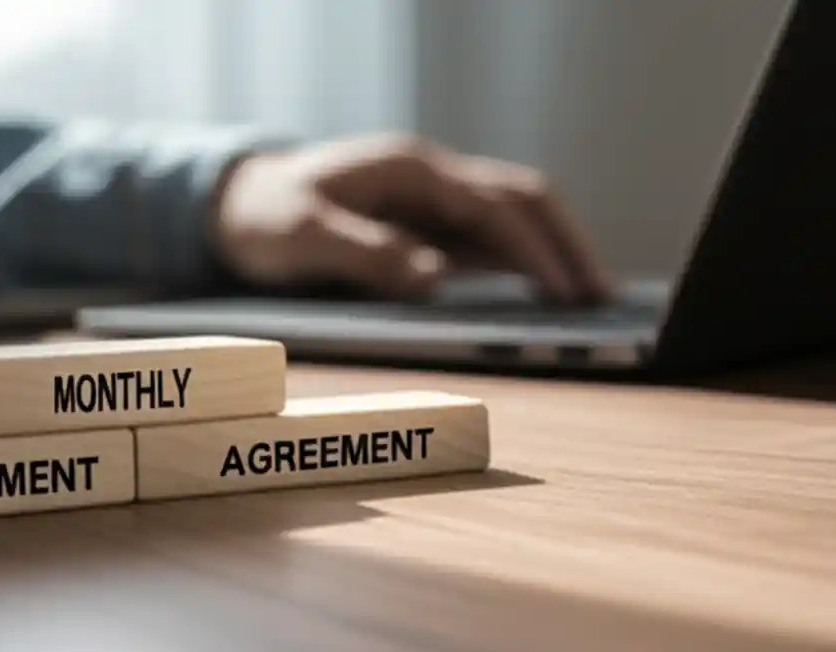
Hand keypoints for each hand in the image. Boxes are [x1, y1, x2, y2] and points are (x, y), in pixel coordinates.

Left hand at [213, 135, 612, 302]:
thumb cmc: (264, 216)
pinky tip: (539, 291)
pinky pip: (485, 237)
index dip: (532, 249)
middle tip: (601, 295)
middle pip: (521, 198)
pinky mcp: (422, 224)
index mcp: (409, 170)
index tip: (564, 292)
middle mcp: (430, 178)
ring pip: (511, 215)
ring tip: (587, 297)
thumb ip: (365, 253)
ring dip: (551, 250)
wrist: (234, 204)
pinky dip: (520, 260)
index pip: (492, 206)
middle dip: (565, 242)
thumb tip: (434, 277)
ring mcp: (429, 200)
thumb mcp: (302, 236)